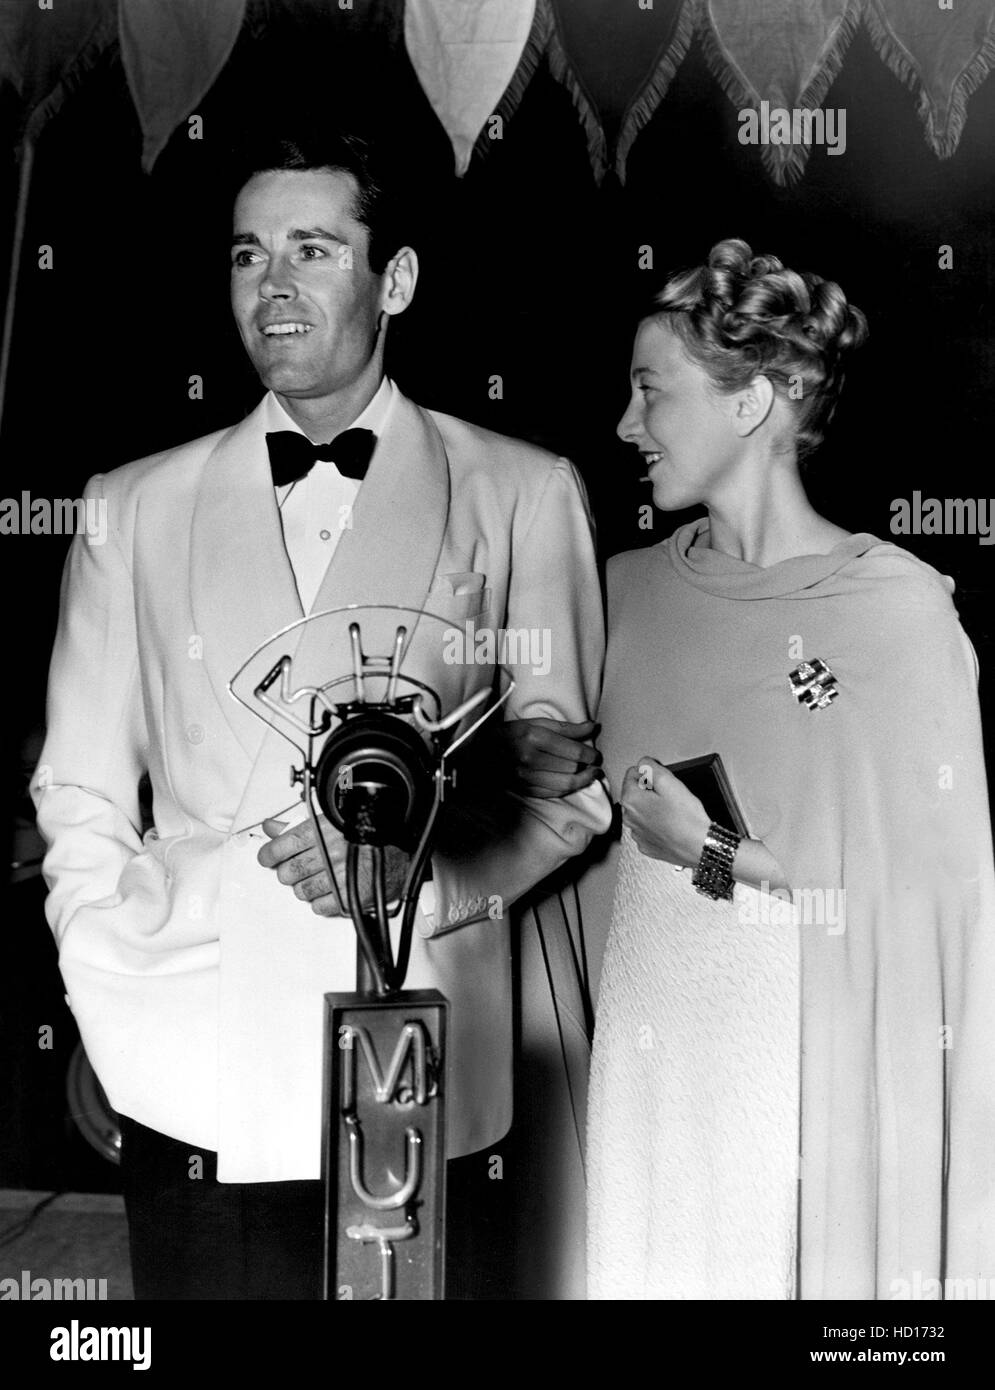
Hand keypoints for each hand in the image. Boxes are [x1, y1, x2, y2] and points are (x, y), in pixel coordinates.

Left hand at [258, 814, 410, 916]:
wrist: (404, 850)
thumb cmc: (371, 833)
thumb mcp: (331, 821)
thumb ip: (296, 826)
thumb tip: (272, 828)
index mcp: (323, 830)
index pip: (281, 846)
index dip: (269, 855)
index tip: (268, 858)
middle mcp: (330, 853)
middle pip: (288, 872)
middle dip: (288, 872)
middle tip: (297, 868)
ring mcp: (339, 877)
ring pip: (302, 891)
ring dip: (305, 887)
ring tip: (319, 877)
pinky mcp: (349, 897)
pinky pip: (319, 907)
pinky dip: (321, 901)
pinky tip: (330, 890)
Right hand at [502, 718, 602, 798]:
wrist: (481, 752)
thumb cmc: (510, 734)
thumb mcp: (535, 723)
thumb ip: (566, 728)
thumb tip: (593, 727)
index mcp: (535, 737)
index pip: (574, 752)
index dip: (591, 755)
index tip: (596, 756)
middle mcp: (531, 758)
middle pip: (572, 768)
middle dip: (587, 767)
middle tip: (594, 764)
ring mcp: (526, 776)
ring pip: (565, 784)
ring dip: (582, 781)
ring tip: (590, 776)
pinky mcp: (524, 789)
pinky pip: (553, 793)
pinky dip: (566, 788)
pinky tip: (572, 783)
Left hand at [619, 757, 710, 867]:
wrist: (698, 846)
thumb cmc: (686, 818)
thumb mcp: (669, 781)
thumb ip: (651, 767)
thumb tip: (643, 763)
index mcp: (631, 799)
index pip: (632, 774)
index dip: (649, 773)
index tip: (661, 779)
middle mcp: (629, 817)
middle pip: (635, 793)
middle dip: (649, 790)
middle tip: (669, 795)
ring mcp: (636, 833)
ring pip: (641, 811)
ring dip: (652, 807)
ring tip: (671, 810)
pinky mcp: (646, 845)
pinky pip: (646, 828)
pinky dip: (655, 824)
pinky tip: (669, 824)